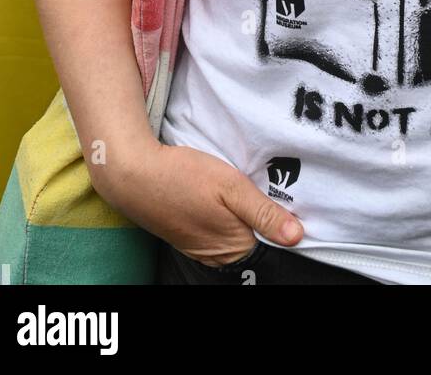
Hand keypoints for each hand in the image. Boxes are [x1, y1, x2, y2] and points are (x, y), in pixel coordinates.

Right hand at [90, 137, 303, 266]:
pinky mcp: (188, 236)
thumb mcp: (231, 187)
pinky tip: (219, 194)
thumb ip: (263, 213)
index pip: (271, 242)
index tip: (283, 196)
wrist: (134, 175)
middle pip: (253, 239)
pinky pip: (217, 230)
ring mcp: (201, 247)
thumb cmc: (183, 177)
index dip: (280, 220)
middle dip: (261, 217)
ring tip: (238, 187)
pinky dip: (224, 214)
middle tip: (261, 184)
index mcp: (233, 247)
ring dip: (241, 214)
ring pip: (235, 233)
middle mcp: (218, 255)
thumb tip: (297, 236)